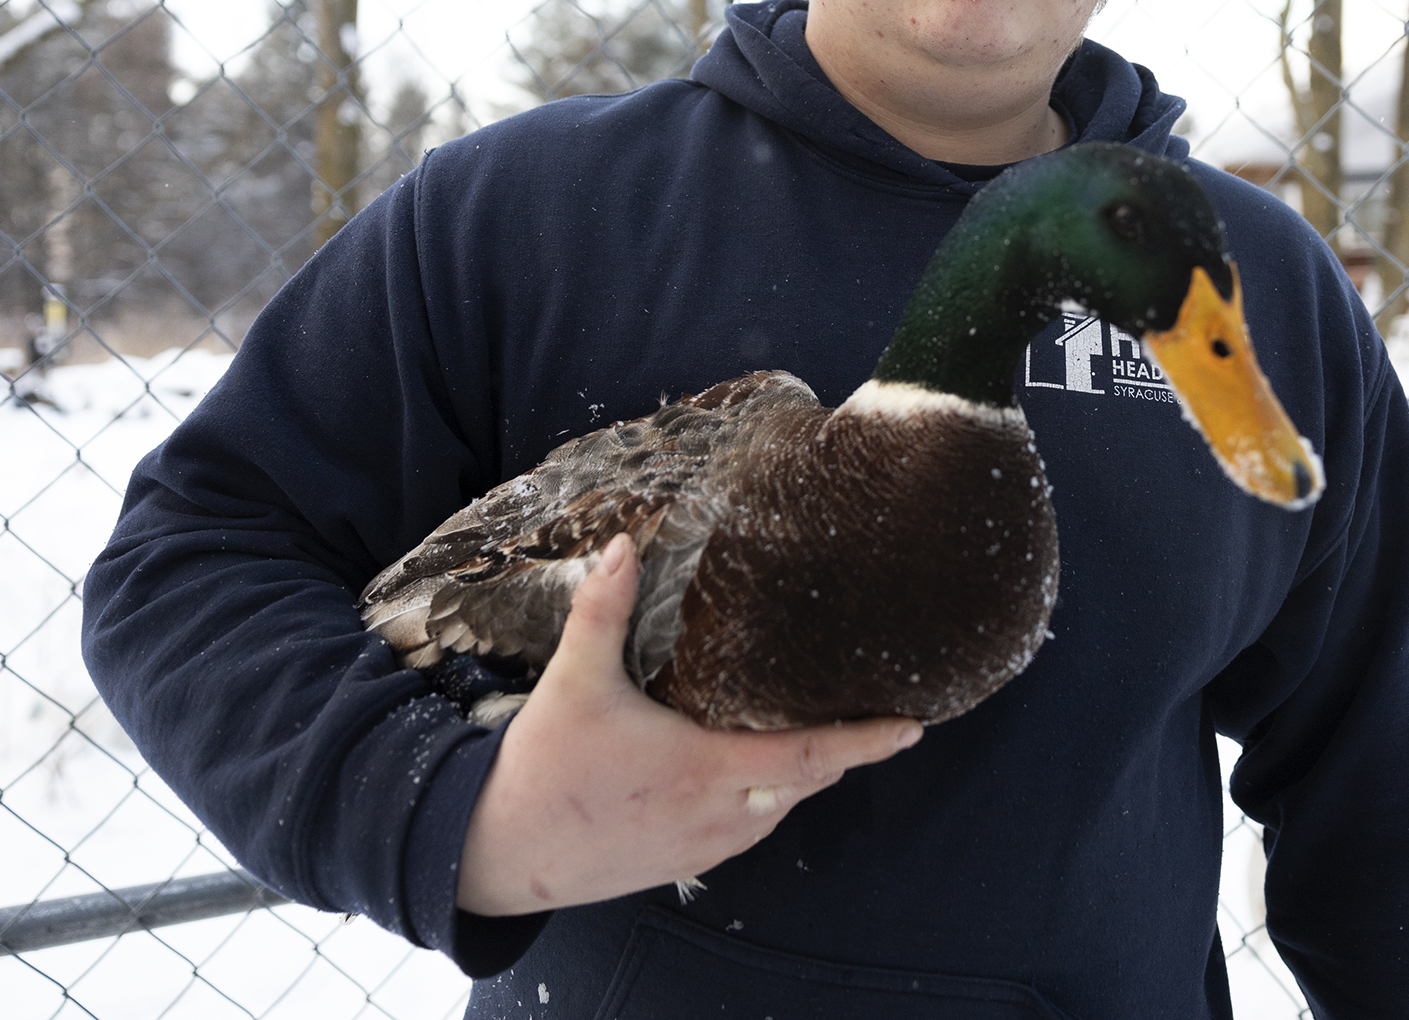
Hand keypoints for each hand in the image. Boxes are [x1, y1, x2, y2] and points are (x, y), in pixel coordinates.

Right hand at [456, 532, 922, 915]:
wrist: (496, 850)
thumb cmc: (541, 768)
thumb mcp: (574, 680)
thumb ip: (602, 610)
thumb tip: (622, 545)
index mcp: (705, 768)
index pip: (809, 757)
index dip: (866, 742)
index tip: (913, 727)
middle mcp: (717, 815)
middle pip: (806, 784)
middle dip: (841, 752)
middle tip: (873, 716)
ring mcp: (702, 846)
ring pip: (780, 812)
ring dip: (802, 777)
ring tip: (817, 735)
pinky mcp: (682, 863)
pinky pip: (748, 832)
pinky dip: (768, 802)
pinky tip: (753, 774)